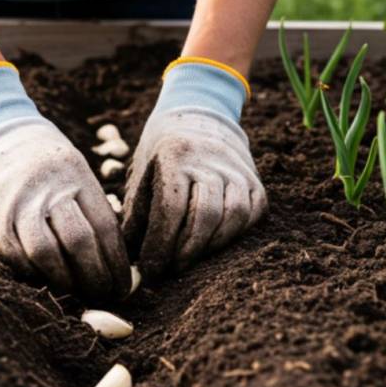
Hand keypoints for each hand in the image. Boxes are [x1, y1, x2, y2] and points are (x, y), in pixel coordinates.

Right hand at [0, 64, 130, 298]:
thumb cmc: (46, 160)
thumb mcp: (77, 171)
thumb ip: (93, 210)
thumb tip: (116, 263)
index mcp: (75, 175)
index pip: (104, 228)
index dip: (116, 264)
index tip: (124, 286)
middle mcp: (46, 187)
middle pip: (79, 242)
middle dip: (96, 277)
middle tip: (105, 295)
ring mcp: (15, 202)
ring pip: (44, 253)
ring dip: (65, 281)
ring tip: (77, 292)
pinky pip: (14, 256)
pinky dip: (33, 274)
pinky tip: (45, 279)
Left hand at [121, 60, 266, 278]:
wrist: (199, 116)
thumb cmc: (163, 154)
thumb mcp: (143, 173)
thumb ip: (137, 214)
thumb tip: (130, 261)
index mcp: (175, 155)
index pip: (170, 209)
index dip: (159, 245)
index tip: (150, 270)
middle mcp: (211, 159)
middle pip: (205, 215)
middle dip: (186, 250)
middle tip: (172, 269)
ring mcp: (238, 169)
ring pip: (234, 215)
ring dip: (211, 245)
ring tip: (191, 258)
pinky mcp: (256, 180)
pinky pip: (252, 214)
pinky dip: (235, 234)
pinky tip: (214, 243)